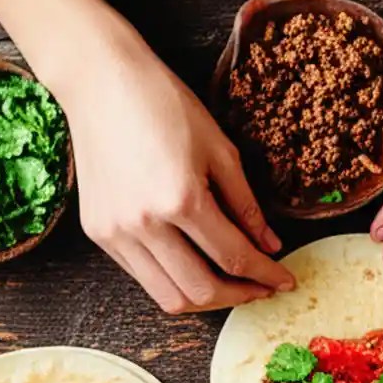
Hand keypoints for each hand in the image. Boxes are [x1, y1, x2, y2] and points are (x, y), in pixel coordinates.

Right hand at [59, 37, 294, 312]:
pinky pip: (142, 277)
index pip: (234, 257)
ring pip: (168, 297)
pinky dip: (172, 280)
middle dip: (238, 296)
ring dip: (204, 298)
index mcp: (181, 199)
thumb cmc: (164, 106)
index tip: (284, 280)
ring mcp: (116, 233)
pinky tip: (191, 264)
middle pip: (201, 290)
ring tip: (228, 285)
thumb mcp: (220, 150)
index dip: (266, 275)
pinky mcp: (98, 233)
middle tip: (260, 288)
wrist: (101, 84)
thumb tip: (269, 246)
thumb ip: (246, 206)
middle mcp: (145, 225)